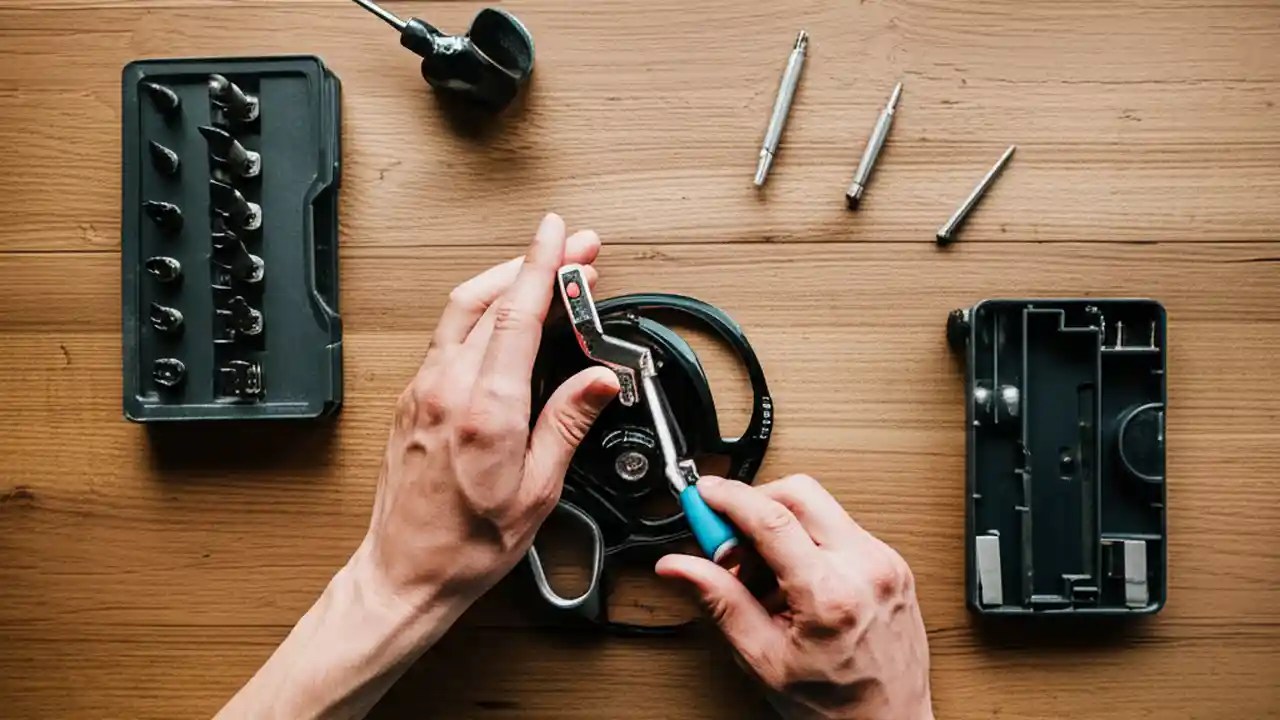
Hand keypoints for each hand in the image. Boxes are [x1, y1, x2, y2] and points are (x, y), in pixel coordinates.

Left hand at [357, 213, 620, 614]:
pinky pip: (448, 336)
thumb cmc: (466, 546)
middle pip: (491, 300)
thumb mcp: (538, 492)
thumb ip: (567, 423)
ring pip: (463, 310)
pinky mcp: (411, 399)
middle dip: (535, 264)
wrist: (404, 573)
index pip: (517, 316)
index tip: (561, 235)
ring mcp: (422, 391)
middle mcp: (446, 390)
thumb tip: (600, 379)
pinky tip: (505, 317)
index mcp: (485, 411)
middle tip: (575, 249)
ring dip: (505, 281)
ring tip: (545, 273)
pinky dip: (483, 311)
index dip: (543, 266)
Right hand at [656, 475, 932, 719]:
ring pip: (820, 508)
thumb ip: (720, 603)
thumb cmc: (837, 705)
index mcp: (831, 594)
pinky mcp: (892, 563)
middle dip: (755, 503)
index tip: (705, 494)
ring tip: (764, 576)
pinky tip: (793, 580)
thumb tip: (680, 567)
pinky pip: (840, 529)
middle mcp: (866, 568)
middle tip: (729, 541)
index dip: (730, 498)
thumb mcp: (764, 659)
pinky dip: (807, 541)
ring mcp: (885, 562)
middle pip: (799, 493)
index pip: (772, 519)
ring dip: (781, 525)